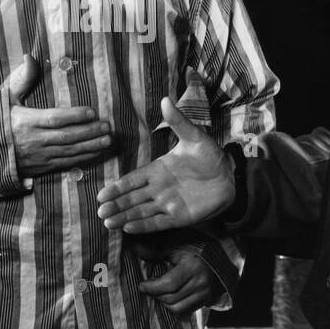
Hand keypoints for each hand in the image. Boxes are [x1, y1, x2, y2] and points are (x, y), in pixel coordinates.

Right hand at [6, 54, 113, 176]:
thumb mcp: (6, 98)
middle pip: (66, 137)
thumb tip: (29, 56)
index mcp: (26, 121)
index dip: (74, 116)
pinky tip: (96, 153)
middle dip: (89, 132)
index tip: (92, 112)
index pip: (54, 118)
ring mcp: (39, 155)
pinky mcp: (42, 167)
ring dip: (90, 146)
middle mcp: (34, 140)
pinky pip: (65, 163)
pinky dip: (83, 159)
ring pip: (69, 152)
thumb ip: (22, 79)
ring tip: (108, 140)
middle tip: (107, 126)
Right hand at [96, 97, 233, 232]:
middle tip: (99, 211)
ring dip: (125, 217)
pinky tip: (129, 229)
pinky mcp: (180, 216)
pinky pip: (159, 222)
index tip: (102, 194)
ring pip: (141, 211)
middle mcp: (159, 188)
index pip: (133, 180)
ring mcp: (168, 203)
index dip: (118, 187)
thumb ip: (178, 121)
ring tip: (108, 222)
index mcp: (158, 169)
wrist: (230, 175)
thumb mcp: (194, 136)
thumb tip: (165, 100)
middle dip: (116, 205)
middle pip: (132, 198)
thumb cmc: (210, 155)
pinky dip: (145, 226)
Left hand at [137, 244, 219, 315]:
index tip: (142, 285)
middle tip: (148, 288)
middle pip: (171, 298)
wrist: (221, 256)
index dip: (152, 287)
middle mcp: (201, 283)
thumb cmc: (195, 247)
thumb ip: (155, 249)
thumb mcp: (176, 244)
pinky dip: (174, 306)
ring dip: (164, 302)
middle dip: (156, 295)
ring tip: (159, 292)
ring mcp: (205, 294)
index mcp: (192, 267)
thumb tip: (134, 249)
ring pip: (177, 308)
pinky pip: (186, 311)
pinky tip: (170, 296)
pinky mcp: (207, 300)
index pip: (169, 284)